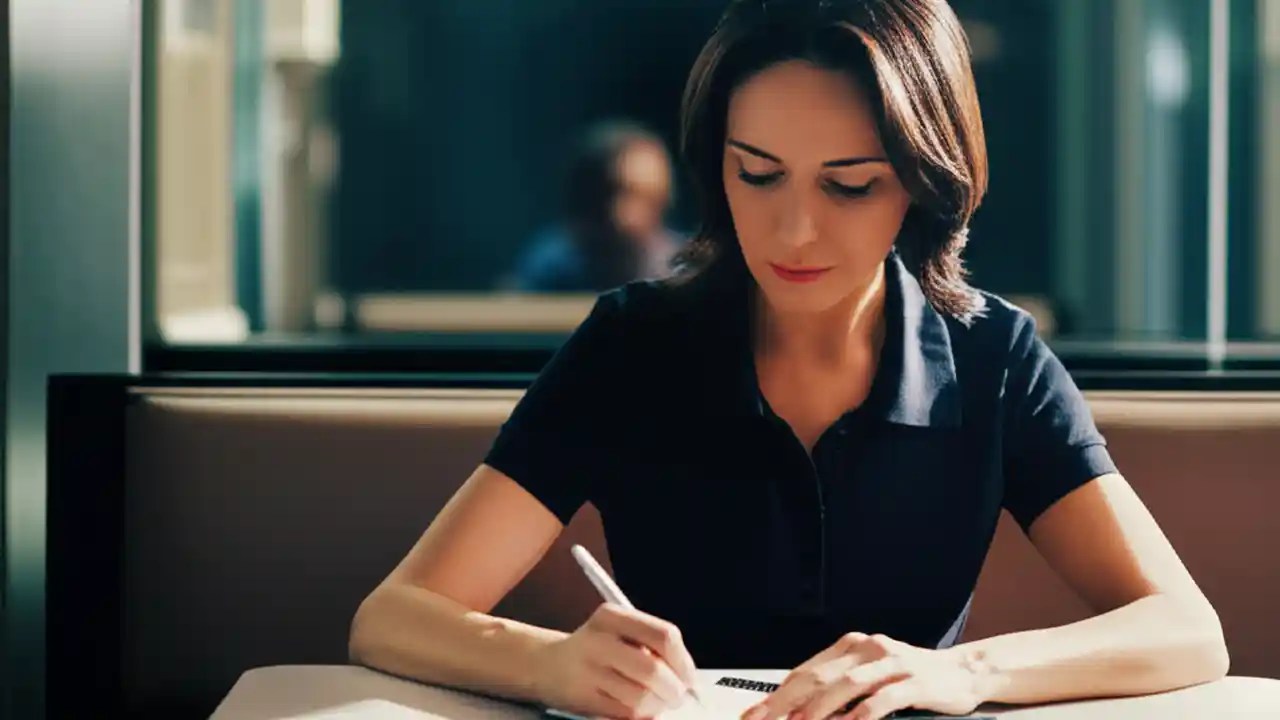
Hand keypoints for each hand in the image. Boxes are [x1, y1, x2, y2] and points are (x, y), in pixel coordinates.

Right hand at [533, 603, 698, 718]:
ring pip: (642, 697)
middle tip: (677, 697)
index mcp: (613, 616)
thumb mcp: (620, 632)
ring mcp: (588, 670)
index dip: (684, 661)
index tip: (690, 678)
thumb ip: (652, 647)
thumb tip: (689, 679)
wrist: (546, 664)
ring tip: (654, 702)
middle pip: (654, 670)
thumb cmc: (597, 650)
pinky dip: (639, 714)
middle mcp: (598, 640)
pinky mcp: (583, 698)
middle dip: (674, 690)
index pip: (664, 635)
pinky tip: (634, 707)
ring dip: (657, 705)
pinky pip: (626, 713)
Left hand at [740, 633, 984, 719]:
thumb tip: (798, 710)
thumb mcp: (872, 675)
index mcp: (852, 646)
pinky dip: (862, 714)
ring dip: (819, 708)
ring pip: (847, 684)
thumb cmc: (912, 678)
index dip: (778, 694)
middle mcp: (868, 649)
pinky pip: (883, 699)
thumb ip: (839, 687)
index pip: (806, 671)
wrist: (964, 672)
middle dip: (786, 702)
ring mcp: (892, 663)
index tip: (755, 714)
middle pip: (818, 676)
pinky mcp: (915, 681)